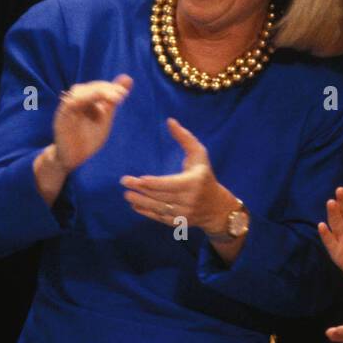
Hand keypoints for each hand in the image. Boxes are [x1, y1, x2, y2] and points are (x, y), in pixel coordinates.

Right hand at [51, 74, 132, 171]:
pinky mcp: (61, 117)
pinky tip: (100, 106)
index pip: (97, 87)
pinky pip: (70, 104)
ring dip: (97, 92)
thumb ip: (112, 100)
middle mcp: (75, 101)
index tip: (124, 93)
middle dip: (105, 89)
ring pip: (79, 92)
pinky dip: (84, 100)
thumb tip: (128, 78)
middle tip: (120, 95)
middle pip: (89, 87)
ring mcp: (67, 108)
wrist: (73, 159)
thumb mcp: (104, 119)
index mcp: (85, 100)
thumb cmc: (87, 139)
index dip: (110, 87)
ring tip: (113, 99)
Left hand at [120, 117, 235, 234]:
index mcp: (194, 182)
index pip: (169, 184)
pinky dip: (146, 212)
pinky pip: (160, 217)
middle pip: (161, 195)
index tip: (138, 179)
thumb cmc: (205, 175)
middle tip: (124, 183)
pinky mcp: (179, 222)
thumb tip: (169, 121)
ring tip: (127, 194)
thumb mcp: (199, 154)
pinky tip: (135, 205)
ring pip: (158, 208)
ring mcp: (184, 213)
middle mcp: (189, 200)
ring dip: (141, 201)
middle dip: (141, 190)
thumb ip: (184, 137)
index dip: (152, 183)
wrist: (217, 206)